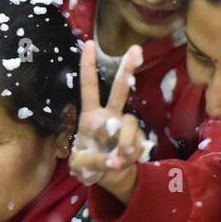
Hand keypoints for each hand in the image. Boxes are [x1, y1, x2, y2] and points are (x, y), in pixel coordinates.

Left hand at [70, 40, 150, 202]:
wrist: (111, 178)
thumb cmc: (90, 165)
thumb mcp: (80, 166)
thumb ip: (93, 161)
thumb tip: (116, 160)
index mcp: (90, 116)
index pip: (89, 87)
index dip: (88, 67)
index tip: (88, 44)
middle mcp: (109, 115)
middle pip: (119, 89)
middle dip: (127, 69)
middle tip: (136, 48)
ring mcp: (125, 126)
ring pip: (129, 123)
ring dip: (124, 142)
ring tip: (117, 160)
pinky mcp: (139, 137)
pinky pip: (137, 143)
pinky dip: (129, 156)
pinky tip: (123, 162)